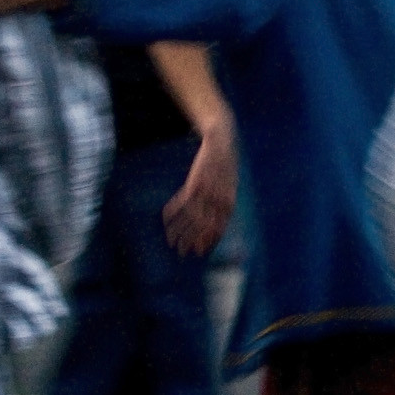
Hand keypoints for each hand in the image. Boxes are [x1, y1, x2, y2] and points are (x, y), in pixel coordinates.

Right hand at [163, 126, 237, 255]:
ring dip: (180, 231)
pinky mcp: (195, 182)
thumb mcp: (228, 185)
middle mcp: (219, 200)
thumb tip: (215, 221)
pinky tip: (165, 218)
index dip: (208, 241)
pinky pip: (182, 202)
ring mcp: (207, 192)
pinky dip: (173, 210)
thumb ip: (222, 203)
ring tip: (172, 242)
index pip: (219, 229)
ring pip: (191, 218)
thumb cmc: (224, 166)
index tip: (199, 253)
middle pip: (204, 227)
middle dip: (192, 241)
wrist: (221, 141)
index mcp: (229, 203)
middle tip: (183, 253)